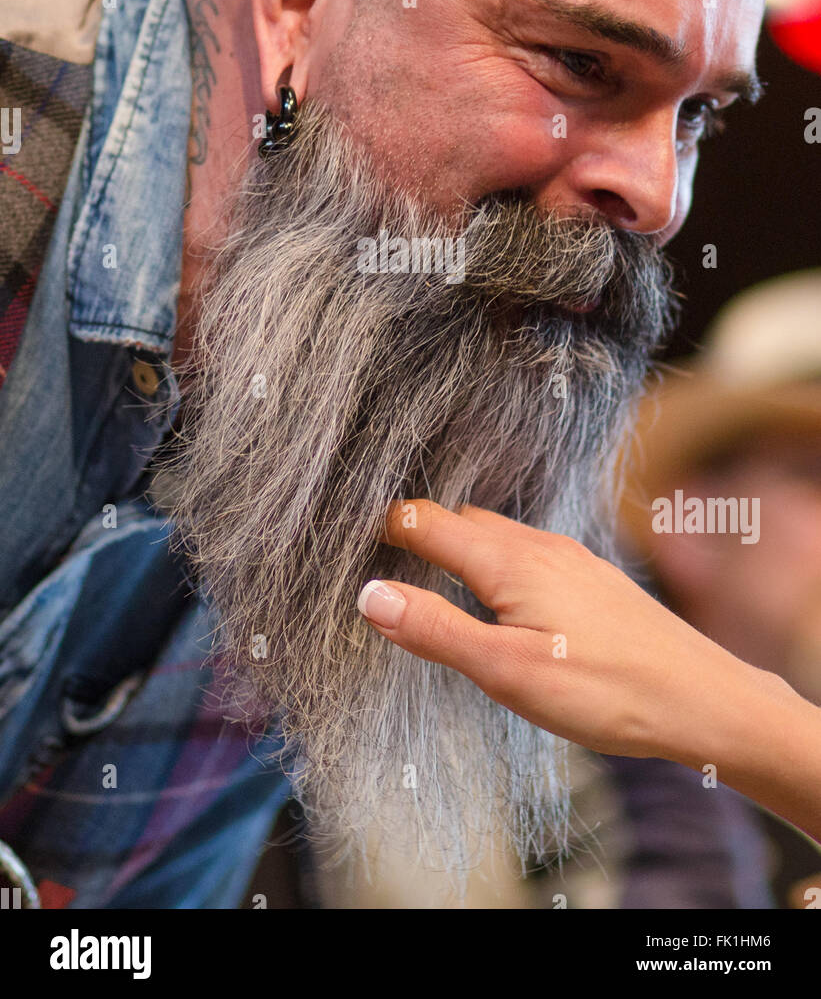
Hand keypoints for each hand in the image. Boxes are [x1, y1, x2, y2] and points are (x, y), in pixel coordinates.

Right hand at [356, 500, 768, 763]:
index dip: (383, 526)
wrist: (701, 699)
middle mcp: (539, 546)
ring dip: (458, 545)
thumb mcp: (506, 671)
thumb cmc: (605, 692)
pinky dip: (493, 562)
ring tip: (428, 575)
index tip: (344, 536)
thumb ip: (435, 630)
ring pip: (498, 535)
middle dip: (418, 531)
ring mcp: (571, 558)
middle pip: (461, 521)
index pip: (427, 523)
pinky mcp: (592, 579)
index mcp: (509, 562)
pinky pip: (527, 552)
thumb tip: (369, 593)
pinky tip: (498, 599)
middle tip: (379, 557)